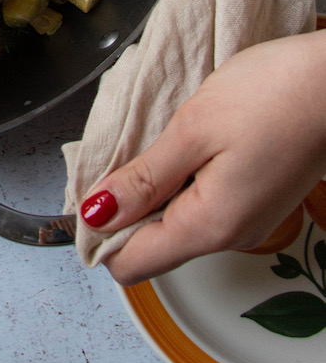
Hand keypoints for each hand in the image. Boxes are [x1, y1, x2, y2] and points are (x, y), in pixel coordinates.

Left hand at [79, 31, 325, 285]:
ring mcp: (248, 218)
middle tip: (124, 151)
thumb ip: (144, 179)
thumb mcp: (193, 130)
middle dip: (126, 207)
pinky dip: (184, 177)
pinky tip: (189, 140)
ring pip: (177, 221)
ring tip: (162, 138)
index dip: (100, 233)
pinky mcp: (258, 197)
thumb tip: (96, 213)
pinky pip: (203, 202)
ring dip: (156, 188)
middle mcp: (230, 236)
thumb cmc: (272, 96)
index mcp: (209, 227)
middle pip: (153, 245)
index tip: (90, 190)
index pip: (132, 266)